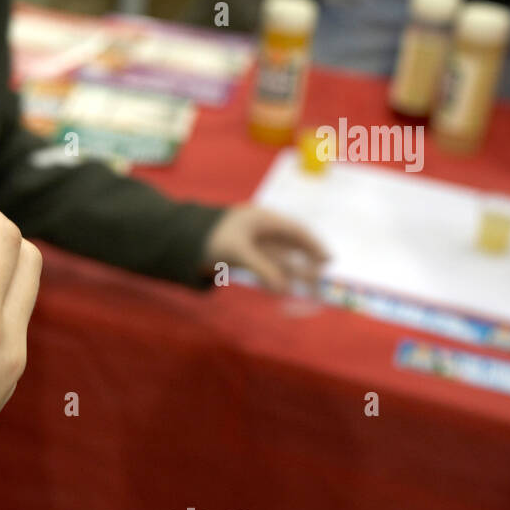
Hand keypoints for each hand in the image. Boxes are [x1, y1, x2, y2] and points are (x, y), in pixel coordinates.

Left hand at [202, 204, 327, 293]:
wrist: (181, 241)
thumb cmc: (211, 238)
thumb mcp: (238, 252)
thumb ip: (263, 269)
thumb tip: (284, 290)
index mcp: (263, 219)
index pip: (296, 230)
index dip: (314, 245)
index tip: (328, 260)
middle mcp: (262, 230)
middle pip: (291, 246)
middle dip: (307, 263)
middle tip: (320, 280)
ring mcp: (252, 243)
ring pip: (280, 259)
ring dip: (293, 273)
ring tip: (308, 289)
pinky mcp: (243, 257)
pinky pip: (266, 267)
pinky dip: (276, 277)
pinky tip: (284, 290)